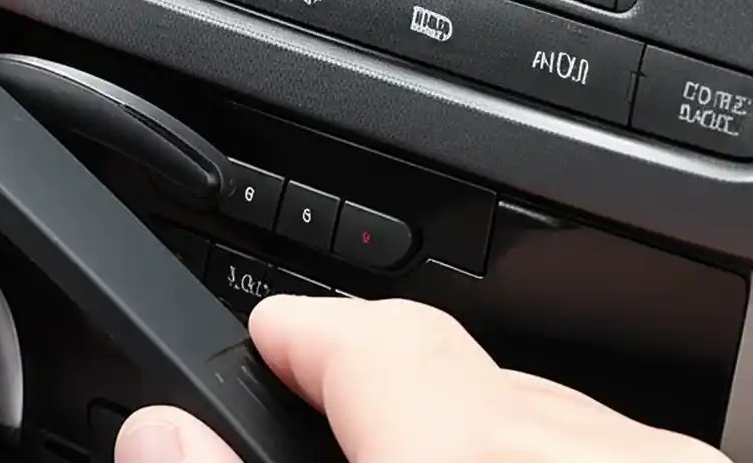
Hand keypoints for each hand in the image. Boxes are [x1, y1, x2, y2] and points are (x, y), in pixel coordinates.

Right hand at [116, 297, 731, 462]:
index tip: (261, 346)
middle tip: (310, 431)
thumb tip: (160, 436)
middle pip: (461, 371)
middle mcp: (609, 456)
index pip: (373, 338)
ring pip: (550, 423)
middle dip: (377, 393)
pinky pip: (622, 456)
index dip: (295, 332)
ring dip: (471, 441)